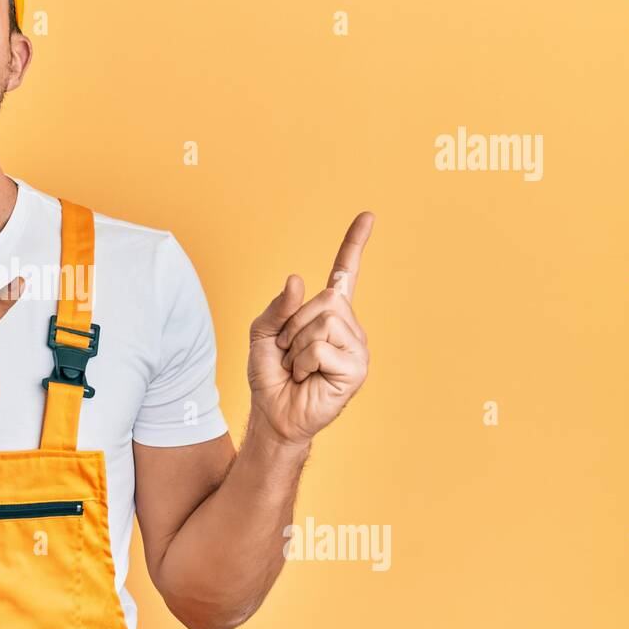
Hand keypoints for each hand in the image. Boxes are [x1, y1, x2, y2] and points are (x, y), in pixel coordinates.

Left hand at [247, 213, 373, 446]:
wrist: (273, 412)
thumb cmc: (271, 374)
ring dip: (297, 346)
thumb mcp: (262, 333)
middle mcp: (348, 325)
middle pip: (324, 299)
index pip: (344, 272)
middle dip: (293, 325)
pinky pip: (322, 347)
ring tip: (299, 367)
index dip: (354, 244)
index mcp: (327, 313)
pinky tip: (308, 378)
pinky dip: (304, 362)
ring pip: (323, 322)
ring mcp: (356, 347)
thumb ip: (278, 306)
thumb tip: (297, 280)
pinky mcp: (357, 368)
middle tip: (290, 353)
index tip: (367, 216)